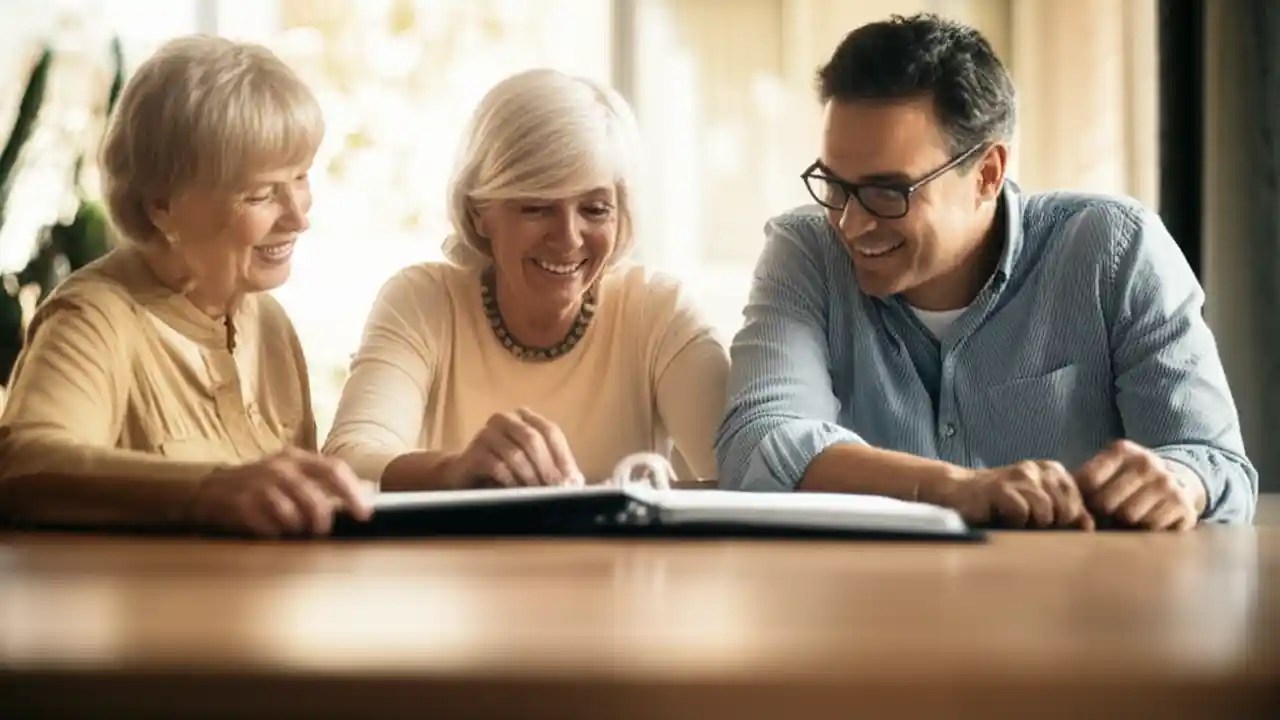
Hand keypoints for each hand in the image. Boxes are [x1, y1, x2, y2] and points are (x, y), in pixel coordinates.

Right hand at [189, 447, 372, 537]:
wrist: (212, 489)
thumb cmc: (264, 484)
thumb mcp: (296, 475)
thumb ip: (329, 483)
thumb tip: (370, 490)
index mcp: (298, 458)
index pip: (334, 469)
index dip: (353, 492)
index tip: (365, 514)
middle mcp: (280, 467)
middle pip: (313, 492)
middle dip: (324, 515)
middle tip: (324, 530)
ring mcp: (258, 484)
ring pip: (291, 513)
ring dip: (298, 527)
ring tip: (295, 529)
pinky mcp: (241, 504)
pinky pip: (268, 526)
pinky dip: (276, 533)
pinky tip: (273, 531)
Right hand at [445, 408, 583, 487]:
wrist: (465, 477)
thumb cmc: (506, 471)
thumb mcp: (532, 466)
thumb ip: (553, 468)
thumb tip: (575, 482)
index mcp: (524, 417)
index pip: (550, 431)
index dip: (563, 456)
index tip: (572, 480)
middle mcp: (505, 419)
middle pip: (533, 439)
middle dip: (547, 468)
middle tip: (556, 490)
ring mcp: (487, 434)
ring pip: (516, 454)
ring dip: (531, 478)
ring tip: (539, 495)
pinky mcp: (473, 453)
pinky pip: (497, 467)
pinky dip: (512, 482)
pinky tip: (517, 494)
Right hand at [940, 461, 1094, 529]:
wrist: (960, 491)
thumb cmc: (1003, 503)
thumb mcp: (1040, 505)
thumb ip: (1067, 513)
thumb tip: (1090, 526)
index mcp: (1053, 470)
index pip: (1078, 503)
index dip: (1065, 521)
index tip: (1045, 521)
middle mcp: (1039, 469)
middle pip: (1065, 510)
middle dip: (1049, 524)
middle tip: (1027, 522)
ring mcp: (1019, 476)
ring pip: (1045, 512)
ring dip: (1029, 523)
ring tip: (1014, 520)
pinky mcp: (1000, 488)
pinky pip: (1021, 513)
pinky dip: (1013, 522)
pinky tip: (1001, 517)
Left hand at [1075, 440, 1202, 530]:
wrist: (1178, 481)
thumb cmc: (1128, 481)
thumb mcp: (1106, 470)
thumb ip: (1081, 480)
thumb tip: (1059, 499)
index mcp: (1121, 450)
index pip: (1088, 481)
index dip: (1085, 497)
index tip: (1090, 499)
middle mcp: (1146, 462)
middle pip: (1106, 503)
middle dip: (1103, 512)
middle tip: (1110, 512)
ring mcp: (1167, 483)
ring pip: (1129, 516)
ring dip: (1125, 523)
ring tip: (1129, 515)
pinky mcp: (1183, 505)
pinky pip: (1152, 527)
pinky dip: (1146, 530)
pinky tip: (1148, 520)